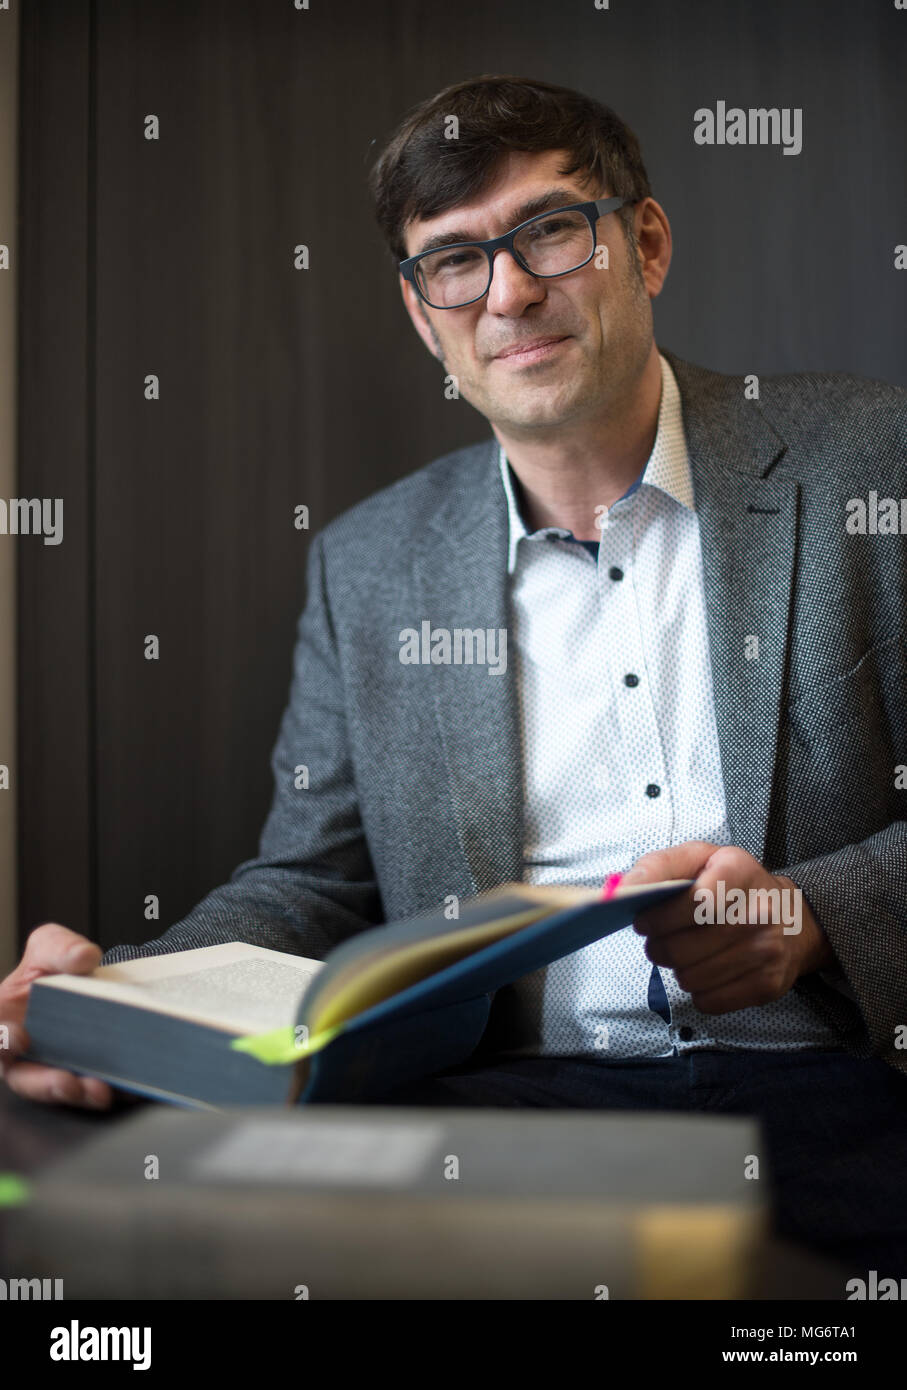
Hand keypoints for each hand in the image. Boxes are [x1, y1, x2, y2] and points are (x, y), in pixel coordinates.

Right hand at [0, 923, 113, 1107]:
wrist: (80, 983)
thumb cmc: (51, 969)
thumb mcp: (48, 948)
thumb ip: (59, 948)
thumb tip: (85, 957)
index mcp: (4, 1025)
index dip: (2, 1042)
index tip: (21, 1038)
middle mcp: (23, 1056)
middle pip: (27, 1080)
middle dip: (46, 1084)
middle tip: (67, 1083)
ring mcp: (55, 1071)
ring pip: (61, 1092)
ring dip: (81, 1095)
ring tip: (102, 1091)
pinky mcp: (87, 1078)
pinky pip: (96, 1091)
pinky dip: (112, 1091)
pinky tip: (130, 1088)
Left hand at [623, 841, 835, 1015]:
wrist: (791, 918)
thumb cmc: (732, 886)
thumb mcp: (697, 859)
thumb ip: (657, 867)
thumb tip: (621, 890)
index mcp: (739, 871)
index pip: (694, 902)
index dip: (659, 917)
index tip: (642, 921)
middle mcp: (760, 912)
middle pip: (685, 948)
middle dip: (659, 948)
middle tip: (658, 942)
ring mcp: (767, 951)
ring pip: (692, 978)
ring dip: (677, 969)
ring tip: (684, 954)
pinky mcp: (767, 985)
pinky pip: (710, 1001)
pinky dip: (698, 990)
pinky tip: (705, 970)